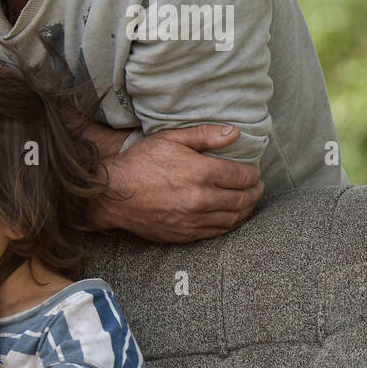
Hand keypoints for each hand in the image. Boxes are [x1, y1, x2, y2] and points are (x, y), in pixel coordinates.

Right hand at [92, 125, 262, 241]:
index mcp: (201, 172)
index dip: (253, 173)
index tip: (251, 171)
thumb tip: (235, 133)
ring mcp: (193, 219)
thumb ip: (204, 135)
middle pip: (244, 199)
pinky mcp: (184, 234)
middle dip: (255, 191)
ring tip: (247, 201)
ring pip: (234, 218)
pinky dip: (230, 223)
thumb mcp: (169, 139)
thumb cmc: (139, 163)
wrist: (111, 195)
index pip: (244, 177)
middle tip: (255, 186)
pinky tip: (230, 215)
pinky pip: (217, 232)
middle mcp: (201, 199)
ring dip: (246, 209)